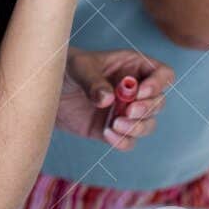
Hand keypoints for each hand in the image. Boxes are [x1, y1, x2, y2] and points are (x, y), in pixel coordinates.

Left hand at [55, 47, 172, 150]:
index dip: (158, 84)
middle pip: (159, 102)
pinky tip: (107, 135)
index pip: (162, 74)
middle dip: (147, 109)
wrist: (45, 91)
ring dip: (138, 127)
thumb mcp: (78, 67)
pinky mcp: (113, 129)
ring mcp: (125, 111)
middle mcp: (134, 90)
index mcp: (132, 66)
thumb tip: (108, 100)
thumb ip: (93, 81)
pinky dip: (123, 141)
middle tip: (128, 110)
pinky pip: (129, 141)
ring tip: (115, 124)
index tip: (140, 92)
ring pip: (148, 124)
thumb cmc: (65, 68)